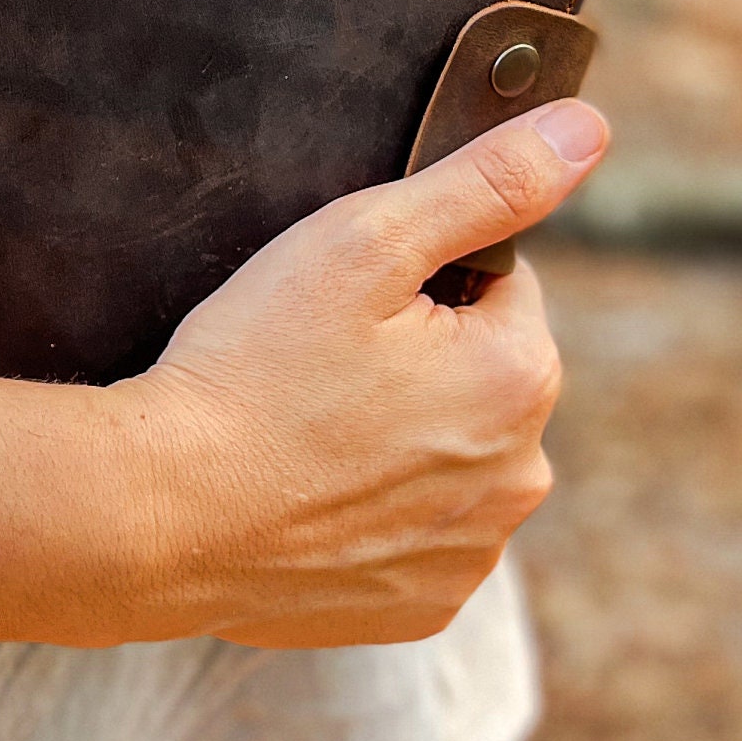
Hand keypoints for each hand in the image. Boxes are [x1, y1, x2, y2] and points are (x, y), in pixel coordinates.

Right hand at [115, 98, 608, 648]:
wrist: (154, 516)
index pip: (499, 284)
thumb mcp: (364, 241)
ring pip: (450, 455)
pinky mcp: (419, 609)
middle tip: (317, 367)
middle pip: (482, 374)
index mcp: (522, 377)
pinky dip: (372, 514)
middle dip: (419, 359)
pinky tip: (308, 498)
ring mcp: (470, 554)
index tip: (346, 308)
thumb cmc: (250, 369)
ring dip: (399, 437)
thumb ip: (488, 180)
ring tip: (306, 433)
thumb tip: (587, 131)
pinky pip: (415, 534)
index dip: (418, 281)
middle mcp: (520, 478)